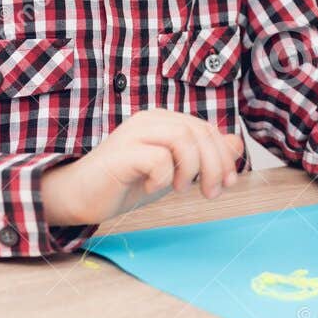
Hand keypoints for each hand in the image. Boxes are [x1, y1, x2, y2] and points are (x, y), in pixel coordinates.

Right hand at [40, 110, 243, 226]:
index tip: (228, 182)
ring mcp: (134, 133)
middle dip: (213, 165)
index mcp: (164, 120)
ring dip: (191, 169)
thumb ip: (203, 157)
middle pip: (198, 132)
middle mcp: (150, 120)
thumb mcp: (174, 171)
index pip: (206, 129)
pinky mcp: (121, 153)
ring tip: (180, 189)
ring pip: (182, 138)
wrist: (81, 196)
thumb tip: (236, 143)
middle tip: (210, 192)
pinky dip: (163, 178)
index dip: (224, 155)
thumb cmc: (127, 183)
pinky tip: (152, 189)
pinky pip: (157, 158)